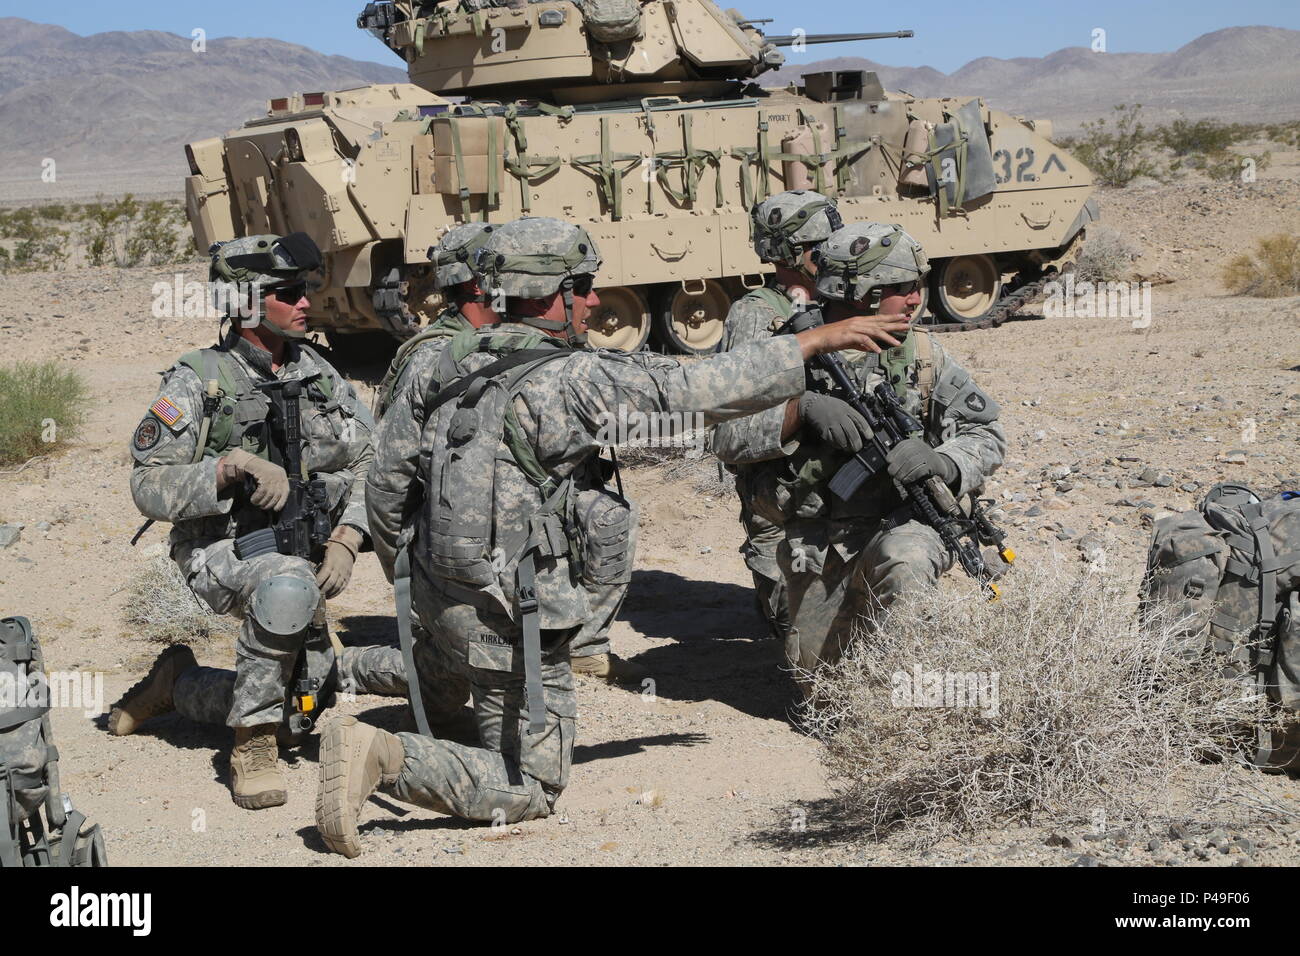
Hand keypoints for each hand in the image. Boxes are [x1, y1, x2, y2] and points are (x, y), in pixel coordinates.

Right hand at [220, 448, 289, 510]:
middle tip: (262, 507)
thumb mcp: (270, 478)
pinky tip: (253, 499)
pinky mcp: (264, 475)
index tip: (276, 509)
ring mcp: (273, 474)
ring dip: (262, 501)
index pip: (286, 491)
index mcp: (282, 475)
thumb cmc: (259, 472)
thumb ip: (274, 487)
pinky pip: (262, 490)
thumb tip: (274, 503)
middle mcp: (279, 474)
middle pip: (277, 494)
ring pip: (270, 493)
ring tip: (257, 503)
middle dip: (269, 503)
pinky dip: (258, 497)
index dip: (282, 502)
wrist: (248, 461)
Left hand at [316, 525, 362, 598]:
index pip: (324, 575)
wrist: (347, 545)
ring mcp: (344, 573)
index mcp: (331, 562)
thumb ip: (313, 560)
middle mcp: (338, 569)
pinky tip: (329, 596)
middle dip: (322, 590)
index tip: (312, 587)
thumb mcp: (320, 549)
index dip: (318, 582)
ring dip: (329, 593)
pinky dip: (336, 593)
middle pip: (330, 583)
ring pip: (336, 587)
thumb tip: (307, 570)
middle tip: (315, 595)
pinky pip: (342, 587)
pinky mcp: (347, 576)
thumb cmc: (331, 547)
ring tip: (321, 597)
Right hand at [795, 314, 911, 358]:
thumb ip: (861, 343)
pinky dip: (872, 345)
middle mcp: (859, 322)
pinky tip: (878, 351)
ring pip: (875, 331)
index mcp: (859, 321)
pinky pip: (864, 340)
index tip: (902, 317)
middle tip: (908, 324)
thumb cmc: (832, 339)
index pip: (878, 319)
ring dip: (887, 337)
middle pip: (880, 323)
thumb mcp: (850, 341)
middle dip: (895, 324)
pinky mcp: (849, 335)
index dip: (891, 318)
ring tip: (897, 342)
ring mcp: (854, 327)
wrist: (818, 338)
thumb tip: (871, 348)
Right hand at [799, 392, 871, 452]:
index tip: (870, 437)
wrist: (812, 403)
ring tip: (847, 448)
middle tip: (858, 448)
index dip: (866, 429)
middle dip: (856, 442)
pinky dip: (835, 444)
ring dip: (845, 445)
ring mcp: (831, 423)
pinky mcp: (823, 430)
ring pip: (841, 438)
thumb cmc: (829, 404)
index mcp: (847, 409)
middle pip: (851, 431)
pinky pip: (831, 440)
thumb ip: (851, 414)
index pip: (859, 420)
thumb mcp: (843, 405)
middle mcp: (840, 416)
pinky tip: (837, 445)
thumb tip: (861, 426)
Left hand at [886, 438, 957, 486]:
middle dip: (896, 466)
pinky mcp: (932, 464)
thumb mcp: (912, 454)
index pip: (901, 446)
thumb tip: (890, 464)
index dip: (893, 455)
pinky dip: (911, 476)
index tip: (889, 463)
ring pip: (911, 463)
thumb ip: (901, 457)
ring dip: (902, 472)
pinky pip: (919, 470)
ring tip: (899, 478)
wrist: (940, 465)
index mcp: (914, 442)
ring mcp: (928, 454)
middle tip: (893, 474)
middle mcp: (921, 446)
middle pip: (905, 455)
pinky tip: (907, 480)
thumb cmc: (923, 461)